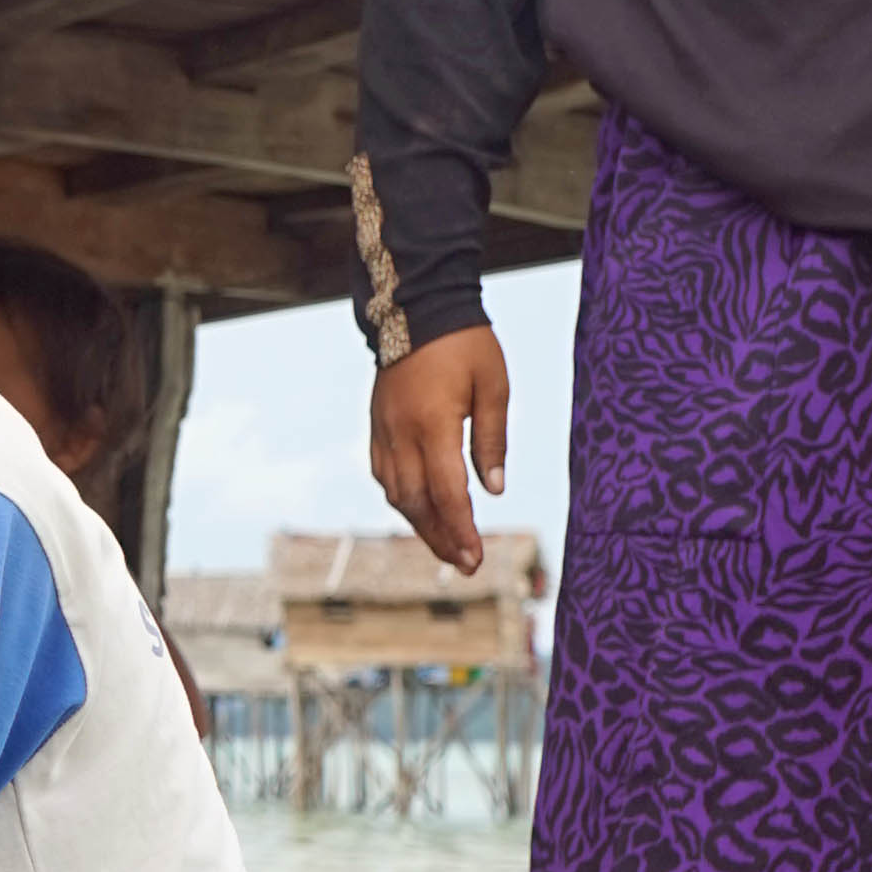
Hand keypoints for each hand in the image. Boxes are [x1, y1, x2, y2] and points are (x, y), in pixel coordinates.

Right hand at [370, 321, 505, 571]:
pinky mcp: (378, 425)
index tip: (477, 557)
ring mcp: (385, 430)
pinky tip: (420, 510)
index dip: (462, 530)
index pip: (447, 492)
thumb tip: (494, 489)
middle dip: (441, 539)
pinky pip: (384, 474)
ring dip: (421, 524)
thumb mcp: (493, 387)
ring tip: (447, 546)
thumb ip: (493, 440)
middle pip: (417, 503)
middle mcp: (402, 434)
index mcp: (434, 424)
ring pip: (396, 493)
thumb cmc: (465, 344)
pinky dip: (402, 499)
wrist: (416, 307)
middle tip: (466, 565)